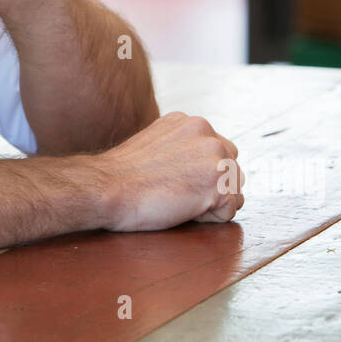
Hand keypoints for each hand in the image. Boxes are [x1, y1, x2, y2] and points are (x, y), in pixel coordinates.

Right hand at [99, 112, 244, 230]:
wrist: (107, 187)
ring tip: (177, 200)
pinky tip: (181, 209)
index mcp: (190, 122)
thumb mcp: (155, 146)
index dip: (198, 176)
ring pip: (234, 191)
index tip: (172, 181)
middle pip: (231, 170)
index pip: (216, 154)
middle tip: (175, 192)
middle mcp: (206, 131)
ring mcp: (215, 153)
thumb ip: (181, 148)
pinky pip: (229, 212)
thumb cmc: (123, 177)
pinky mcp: (219, 180)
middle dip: (212, 188)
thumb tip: (196, 165)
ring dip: (211, 203)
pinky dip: (209, 219)